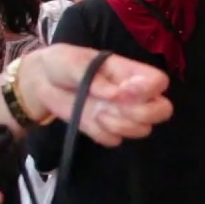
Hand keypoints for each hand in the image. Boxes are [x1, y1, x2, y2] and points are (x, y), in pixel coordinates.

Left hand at [19, 45, 173, 146]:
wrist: (41, 82)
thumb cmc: (62, 63)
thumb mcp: (75, 63)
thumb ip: (97, 78)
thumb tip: (118, 94)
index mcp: (131, 72)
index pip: (160, 82)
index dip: (149, 90)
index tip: (123, 92)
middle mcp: (133, 95)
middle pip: (163, 111)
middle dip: (143, 114)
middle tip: (114, 108)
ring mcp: (122, 114)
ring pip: (143, 130)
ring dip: (121, 126)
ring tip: (97, 114)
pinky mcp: (107, 129)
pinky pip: (116, 140)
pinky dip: (103, 134)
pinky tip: (89, 121)